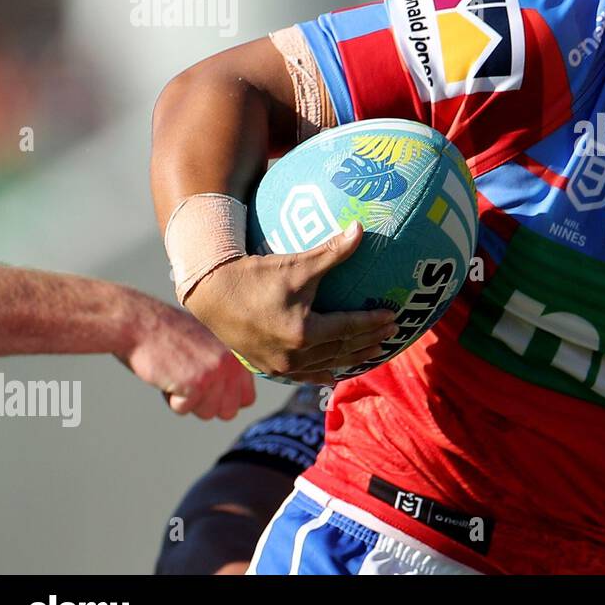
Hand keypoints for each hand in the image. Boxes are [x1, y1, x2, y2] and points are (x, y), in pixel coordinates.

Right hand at [114, 291, 255, 418]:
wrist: (142, 323)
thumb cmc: (171, 334)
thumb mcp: (211, 343)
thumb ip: (227, 366)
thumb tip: (240, 401)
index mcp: (240, 354)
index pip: (248, 398)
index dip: (225, 400)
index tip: (208, 388)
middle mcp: (233, 363)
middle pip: (228, 412)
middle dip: (207, 405)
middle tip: (188, 381)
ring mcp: (216, 373)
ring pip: (207, 413)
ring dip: (187, 401)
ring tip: (177, 373)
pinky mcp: (196, 383)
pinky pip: (184, 410)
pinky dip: (171, 399)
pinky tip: (166, 375)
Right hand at [183, 222, 398, 384]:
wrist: (211, 292)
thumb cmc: (256, 275)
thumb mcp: (297, 263)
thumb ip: (331, 251)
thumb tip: (360, 229)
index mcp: (304, 333)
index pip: (349, 328)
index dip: (372, 323)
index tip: (392, 317)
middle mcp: (294, 355)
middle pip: (341, 349)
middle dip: (369, 342)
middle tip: (391, 334)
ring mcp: (279, 366)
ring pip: (324, 365)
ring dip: (350, 358)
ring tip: (372, 352)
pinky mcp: (267, 368)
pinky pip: (302, 375)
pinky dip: (321, 372)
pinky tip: (334, 372)